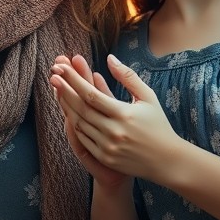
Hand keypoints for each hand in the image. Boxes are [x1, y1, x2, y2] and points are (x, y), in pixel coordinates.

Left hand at [52, 53, 181, 182]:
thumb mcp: (148, 97)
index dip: (74, 79)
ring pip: (79, 123)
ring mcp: (108, 147)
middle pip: (81, 108)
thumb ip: (127, 77)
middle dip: (64, 89)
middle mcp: (114, 131)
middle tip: (52, 74)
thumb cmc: (158, 125)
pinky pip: (83, 138)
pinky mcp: (105, 157)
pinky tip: (69, 110)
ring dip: (66, 105)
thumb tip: (109, 57)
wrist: (167, 161)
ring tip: (57, 89)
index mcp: (124, 114)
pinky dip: (74, 124)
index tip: (62, 67)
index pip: (91, 94)